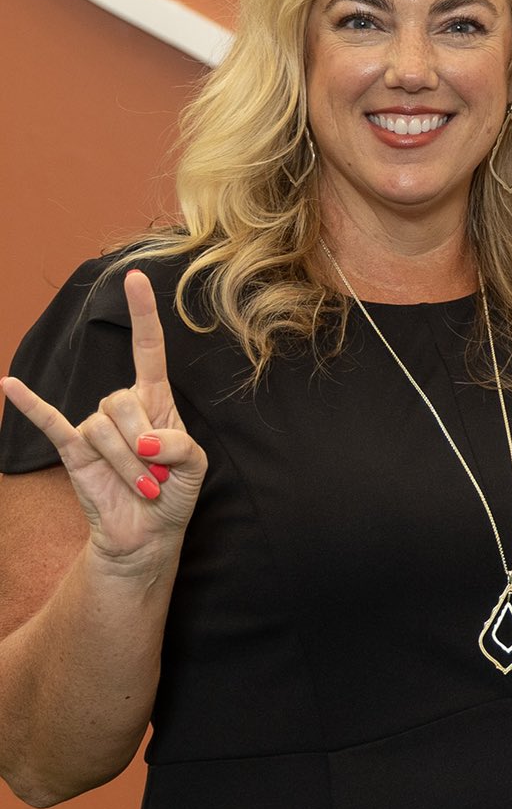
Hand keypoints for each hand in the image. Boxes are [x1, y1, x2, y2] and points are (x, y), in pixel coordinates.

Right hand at [1, 270, 204, 567]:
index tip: (136, 276)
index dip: (143, 313)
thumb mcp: (196, 467)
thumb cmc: (175, 492)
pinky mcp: (73, 451)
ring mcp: (96, 427)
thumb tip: (143, 440)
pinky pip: (50, 422)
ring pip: (104, 428)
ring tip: (142, 485)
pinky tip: (7, 384)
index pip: (148, 348)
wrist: (148, 532)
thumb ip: (180, 445)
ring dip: (127, 464)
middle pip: (124, 400)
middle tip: (158, 473)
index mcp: (157, 400)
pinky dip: (30, 404)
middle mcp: (123, 407)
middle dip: (145, 443)